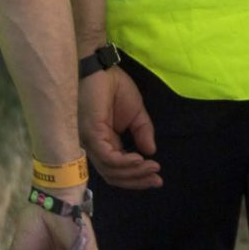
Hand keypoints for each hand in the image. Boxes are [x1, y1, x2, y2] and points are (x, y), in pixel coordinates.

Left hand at [79, 68, 160, 189]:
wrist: (103, 69)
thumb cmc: (115, 87)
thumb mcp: (136, 113)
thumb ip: (142, 132)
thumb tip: (151, 152)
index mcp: (106, 143)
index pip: (118, 170)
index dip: (137, 178)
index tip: (157, 179)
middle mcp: (96, 148)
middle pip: (113, 176)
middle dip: (137, 181)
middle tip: (157, 180)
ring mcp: (91, 143)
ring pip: (110, 170)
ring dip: (134, 172)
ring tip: (152, 167)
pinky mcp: (91, 135)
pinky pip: (108, 157)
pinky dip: (125, 162)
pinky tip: (140, 159)